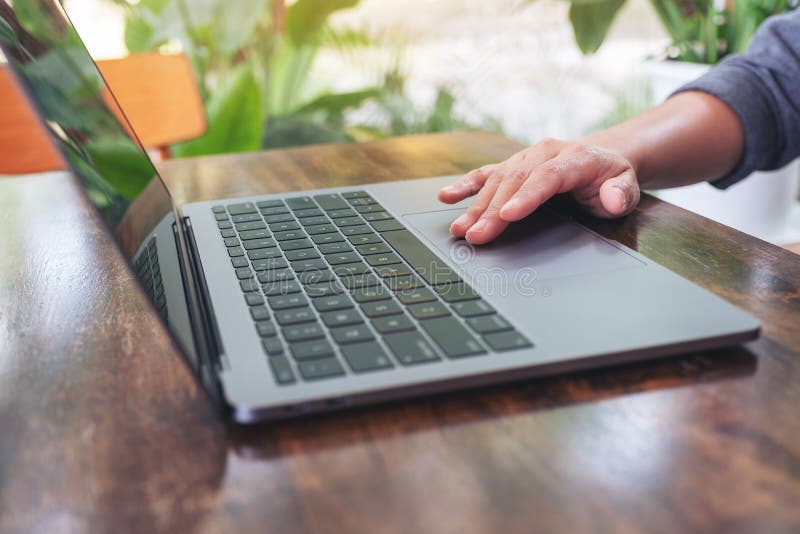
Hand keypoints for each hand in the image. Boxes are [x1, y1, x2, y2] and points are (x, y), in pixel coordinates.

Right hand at [437, 138, 639, 244]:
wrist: (602, 157)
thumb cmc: (612, 178)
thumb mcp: (628, 187)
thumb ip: (621, 194)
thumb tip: (610, 200)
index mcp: (574, 157)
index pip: (546, 177)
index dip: (525, 196)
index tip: (507, 215)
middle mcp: (545, 153)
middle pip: (515, 182)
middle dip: (492, 210)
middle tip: (475, 235)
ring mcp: (525, 157)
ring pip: (497, 180)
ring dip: (476, 205)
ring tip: (460, 229)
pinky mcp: (512, 165)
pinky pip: (486, 173)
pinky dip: (466, 185)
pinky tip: (447, 196)